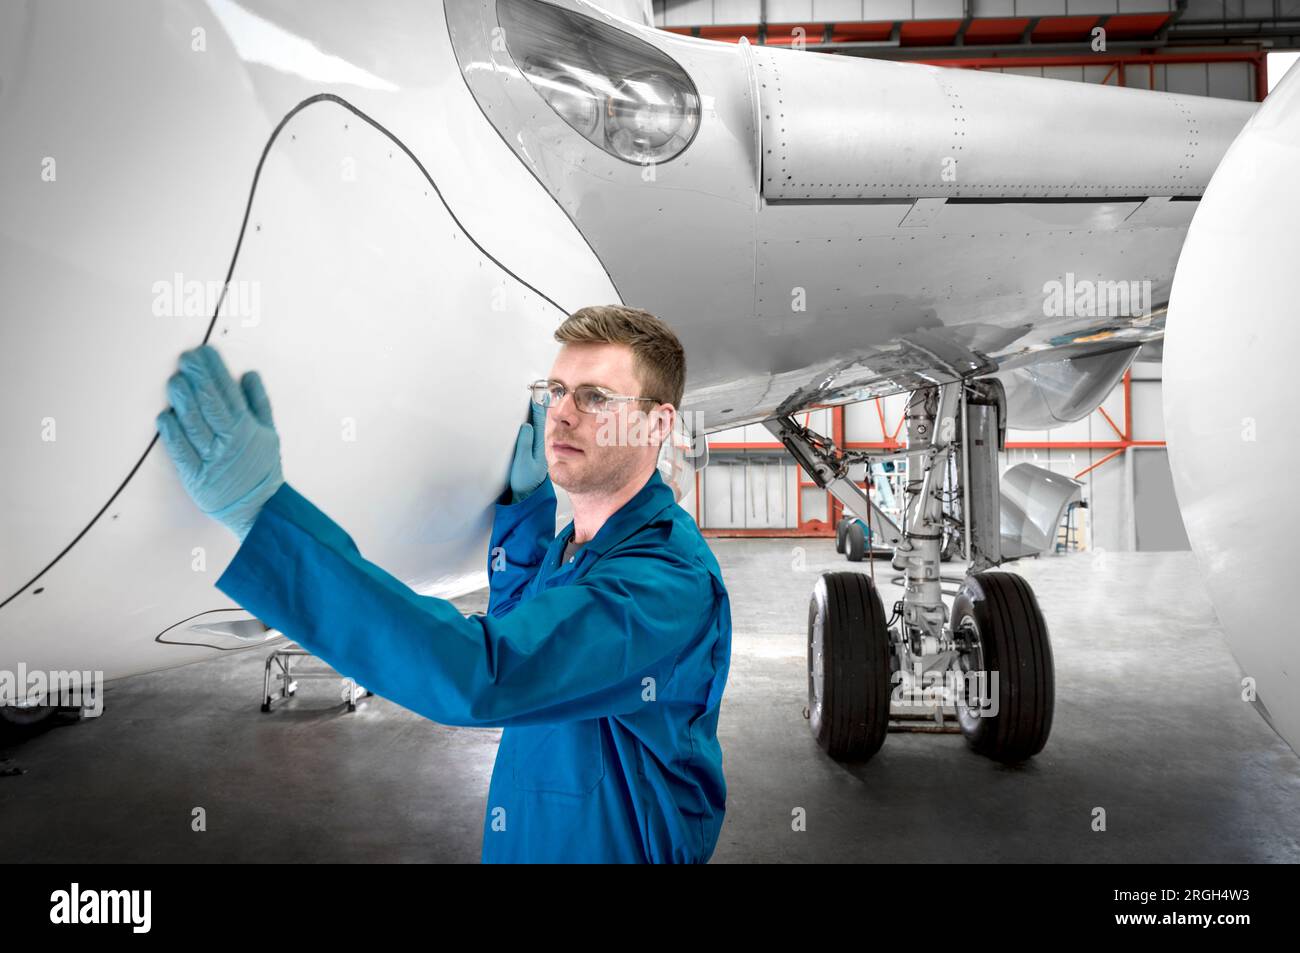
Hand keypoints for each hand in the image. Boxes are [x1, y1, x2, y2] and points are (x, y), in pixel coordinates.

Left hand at [155, 345, 284, 540]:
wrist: (260, 508)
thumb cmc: (262, 470)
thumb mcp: (269, 434)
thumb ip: (259, 402)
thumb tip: (249, 375)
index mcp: (247, 429)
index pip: (229, 392)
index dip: (216, 371)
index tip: (204, 353)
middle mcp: (229, 442)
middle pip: (211, 404)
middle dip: (198, 378)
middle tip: (186, 358)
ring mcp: (212, 459)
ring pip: (195, 424)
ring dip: (183, 401)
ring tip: (174, 380)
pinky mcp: (196, 477)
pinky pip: (182, 452)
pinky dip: (173, 433)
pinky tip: (165, 416)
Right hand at [508, 397, 547, 502]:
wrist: (526, 496)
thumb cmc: (525, 482)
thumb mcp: (523, 462)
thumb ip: (525, 444)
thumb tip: (527, 426)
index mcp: (539, 445)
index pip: (540, 421)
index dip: (539, 407)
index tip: (538, 394)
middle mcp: (540, 445)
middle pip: (542, 422)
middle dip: (541, 407)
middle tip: (541, 391)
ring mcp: (538, 449)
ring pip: (540, 427)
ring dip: (540, 415)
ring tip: (541, 400)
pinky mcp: (534, 454)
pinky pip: (537, 434)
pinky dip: (536, 425)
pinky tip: (536, 421)